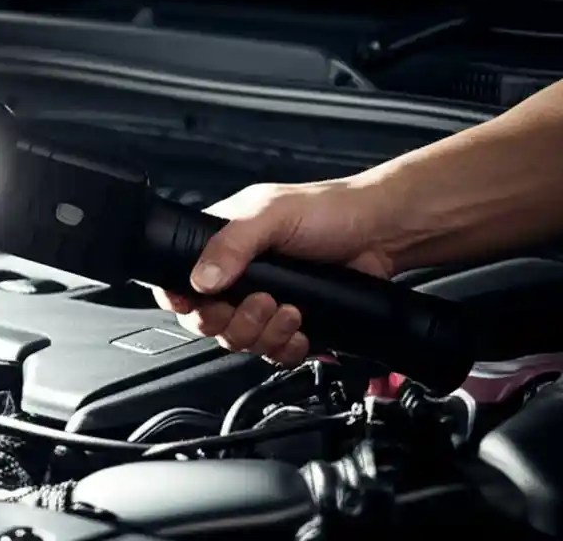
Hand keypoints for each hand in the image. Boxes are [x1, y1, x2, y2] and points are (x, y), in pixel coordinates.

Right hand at [152, 179, 399, 365]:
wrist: (381, 232)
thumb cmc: (329, 210)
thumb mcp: (271, 214)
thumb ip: (231, 244)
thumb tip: (200, 280)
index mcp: (221, 243)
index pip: (181, 280)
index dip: (182, 300)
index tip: (195, 306)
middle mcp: (238, 275)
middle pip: (209, 321)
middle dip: (234, 321)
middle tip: (260, 302)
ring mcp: (263, 301)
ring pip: (240, 340)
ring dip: (264, 333)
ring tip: (290, 310)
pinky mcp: (291, 322)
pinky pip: (272, 352)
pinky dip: (285, 348)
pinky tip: (301, 328)